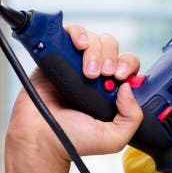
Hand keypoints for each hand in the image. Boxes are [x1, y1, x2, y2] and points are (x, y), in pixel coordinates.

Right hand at [7, 25, 143, 162]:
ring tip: (87, 72)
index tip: (120, 76)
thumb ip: (132, 117)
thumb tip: (128, 88)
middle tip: (102, 75)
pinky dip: (78, 33)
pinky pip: (70, 33)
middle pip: (112, 47)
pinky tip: (79, 45)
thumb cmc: (72, 139)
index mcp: (111, 88)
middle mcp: (95, 74)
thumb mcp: (113, 137)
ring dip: (95, 51)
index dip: (128, 65)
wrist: (39, 139)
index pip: (128, 65)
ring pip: (94, 39)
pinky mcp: (55, 57)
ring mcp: (75, 63)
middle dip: (110, 57)